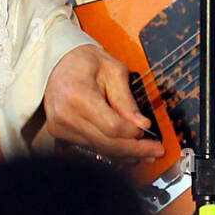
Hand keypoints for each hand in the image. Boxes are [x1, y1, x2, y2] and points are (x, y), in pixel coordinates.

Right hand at [43, 43, 163, 162]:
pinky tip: (128, 151)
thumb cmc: (84, 61)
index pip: (111, 126)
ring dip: (125, 153)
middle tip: (157, 151)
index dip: (133, 132)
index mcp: (78, 95)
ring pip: (100, 148)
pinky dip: (111, 150)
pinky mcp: (61, 134)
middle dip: (134, 149)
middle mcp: (65, 116)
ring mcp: (61, 127)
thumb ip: (126, 99)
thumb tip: (141, 124)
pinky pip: (91, 146)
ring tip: (147, 153)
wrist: (57, 62)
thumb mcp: (113, 70)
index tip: (149, 131)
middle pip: (106, 143)